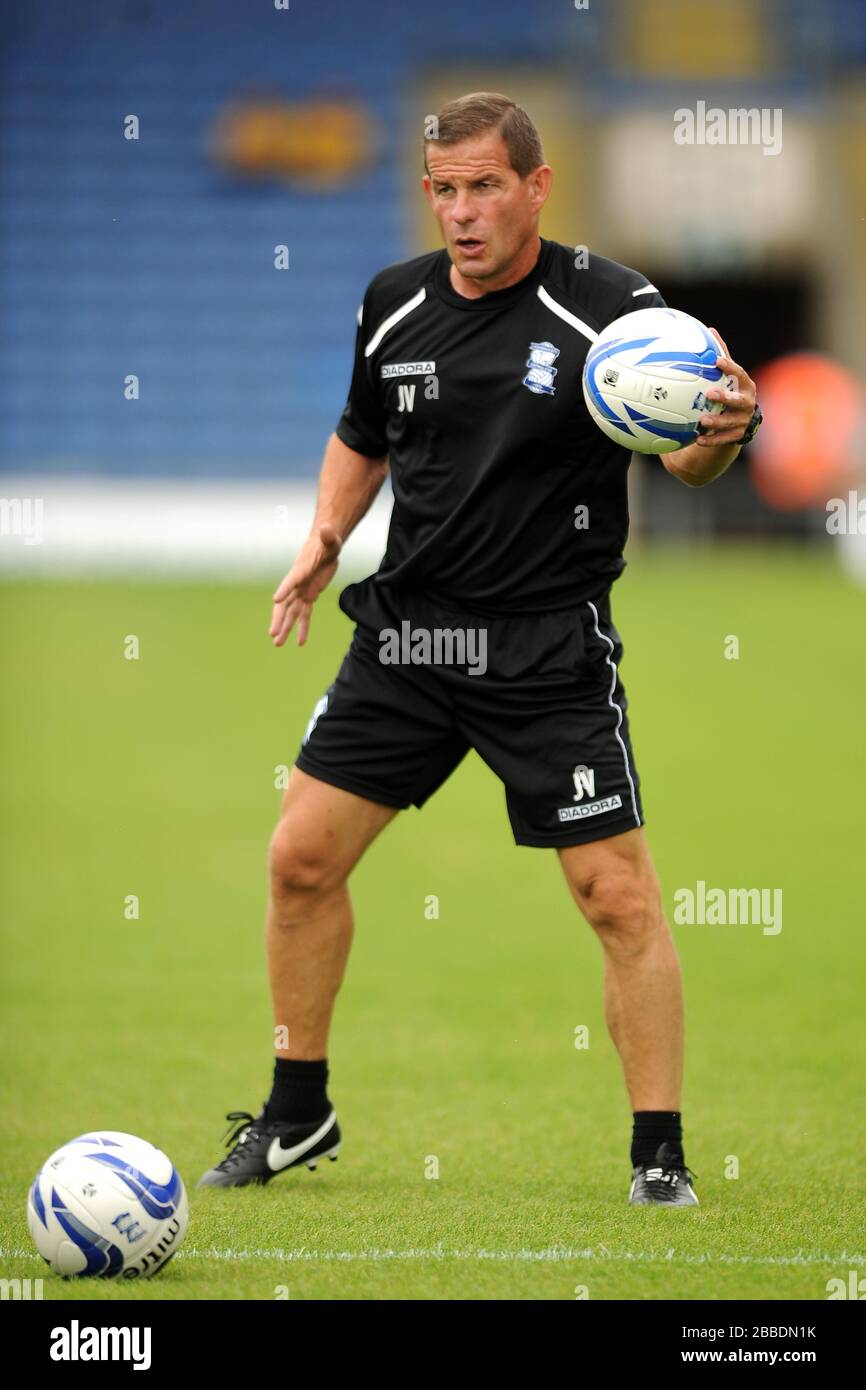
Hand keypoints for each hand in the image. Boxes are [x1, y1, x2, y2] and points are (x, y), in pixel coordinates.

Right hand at [269, 522, 342, 646]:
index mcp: (301, 569)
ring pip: (291, 613)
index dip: (285, 589)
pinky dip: (302, 628)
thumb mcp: (331, 539)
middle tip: (273, 634)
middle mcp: (298, 583)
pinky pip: (304, 615)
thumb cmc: (328, 541)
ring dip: (285, 628)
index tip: (276, 599)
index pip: (292, 580)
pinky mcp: (309, 596)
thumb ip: (329, 536)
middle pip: (285, 603)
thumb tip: (328, 528)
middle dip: (279, 619)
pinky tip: (300, 643)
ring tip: (278, 644)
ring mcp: (302, 591)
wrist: (326, 546)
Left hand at [695, 328, 756, 447]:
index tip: (716, 361)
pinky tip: (698, 439)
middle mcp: (747, 402)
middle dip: (726, 397)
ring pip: (731, 421)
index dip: (729, 367)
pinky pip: (724, 439)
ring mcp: (744, 420)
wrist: (743, 421)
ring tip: (701, 420)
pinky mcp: (738, 435)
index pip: (739, 374)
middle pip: (738, 400)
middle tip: (709, 394)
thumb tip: (710, 329)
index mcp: (745, 385)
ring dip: (716, 421)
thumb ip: (722, 355)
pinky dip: (711, 440)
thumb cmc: (732, 391)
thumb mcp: (729, 375)